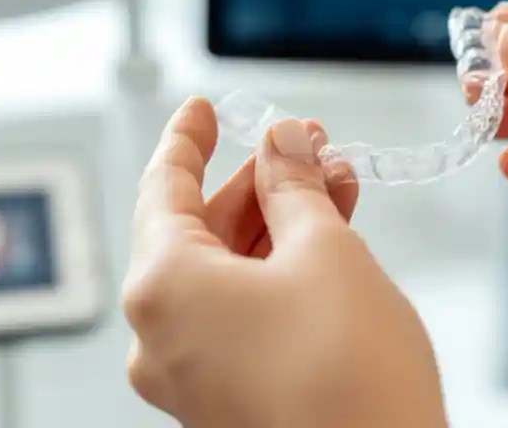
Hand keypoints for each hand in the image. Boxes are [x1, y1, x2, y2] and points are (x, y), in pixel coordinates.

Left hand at [122, 99, 446, 427]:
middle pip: (196, 231)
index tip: (203, 108)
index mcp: (162, 287)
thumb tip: (283, 143)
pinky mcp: (223, 399)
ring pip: (222, 274)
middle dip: (256, 182)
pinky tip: (324, 240)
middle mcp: (158, 335)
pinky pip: (236, 314)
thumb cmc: (349, 376)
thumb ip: (294, 186)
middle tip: (307, 145)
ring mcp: (189, 374)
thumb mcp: (325, 250)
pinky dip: (273, 273)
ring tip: (334, 184)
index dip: (188, 139)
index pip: (163, 187)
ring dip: (274, 225)